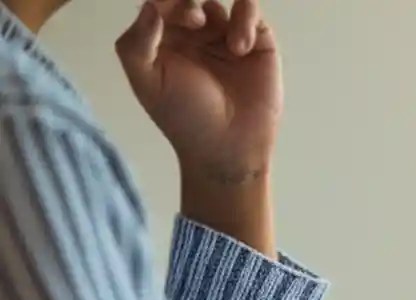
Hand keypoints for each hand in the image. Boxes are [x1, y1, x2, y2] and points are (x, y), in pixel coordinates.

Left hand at [116, 1, 278, 255]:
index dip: (163, 1)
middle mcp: (195, 33)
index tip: (165, 11)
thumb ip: (137, 41)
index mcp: (163, 39)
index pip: (159, 3)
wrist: (228, 148)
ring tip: (210, 33)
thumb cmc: (184, 118)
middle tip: (192, 22)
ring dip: (215, 10)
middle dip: (186, 3)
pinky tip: (239, 47)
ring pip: (221, 0)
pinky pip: (251, 12)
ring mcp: (226, 36)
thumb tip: (148, 4)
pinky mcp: (257, 42)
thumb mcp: (147, 81)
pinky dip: (245, 20)